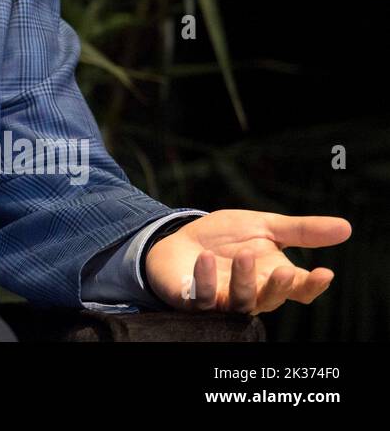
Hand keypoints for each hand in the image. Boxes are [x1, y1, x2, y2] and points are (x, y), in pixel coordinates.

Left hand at [144, 209, 350, 313]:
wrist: (182, 238)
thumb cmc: (227, 238)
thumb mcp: (265, 227)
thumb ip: (302, 231)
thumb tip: (347, 227)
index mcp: (272, 278)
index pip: (299, 289)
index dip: (312, 285)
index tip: (324, 272)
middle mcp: (251, 294)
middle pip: (271, 300)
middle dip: (279, 288)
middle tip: (285, 270)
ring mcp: (222, 300)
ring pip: (239, 302)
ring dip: (244, 281)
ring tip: (245, 255)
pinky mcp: (192, 298)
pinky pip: (201, 297)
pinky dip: (204, 280)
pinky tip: (205, 258)